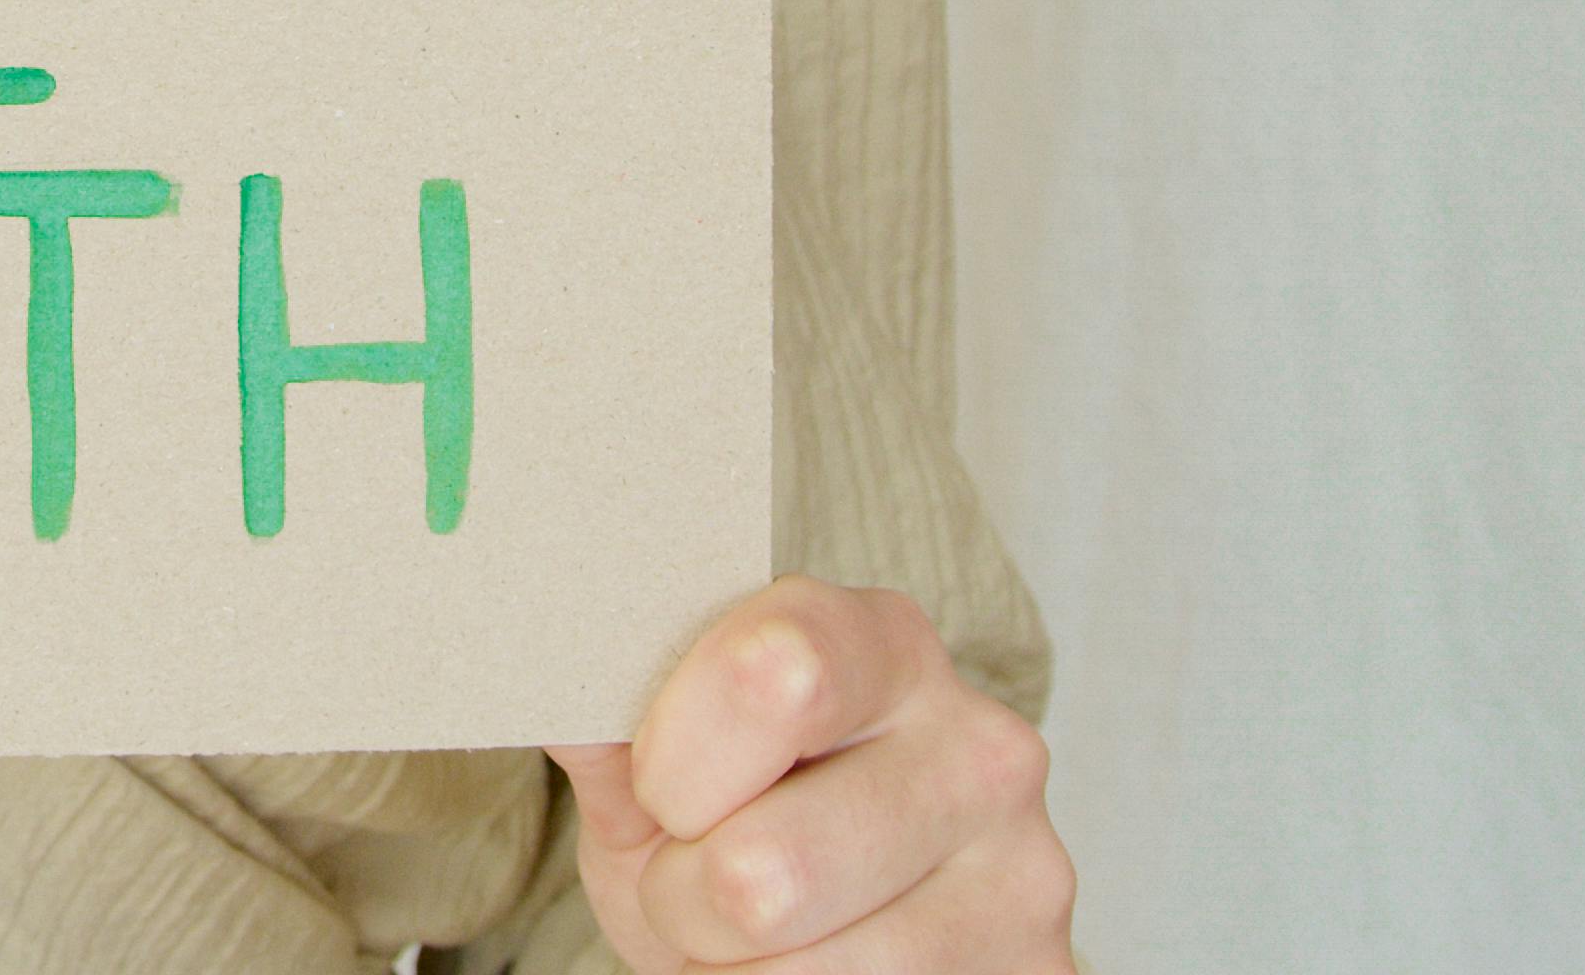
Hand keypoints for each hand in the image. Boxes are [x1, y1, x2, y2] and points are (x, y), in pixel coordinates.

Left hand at [550, 577, 1072, 969]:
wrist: (839, 926)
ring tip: (756, 937)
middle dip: (689, 904)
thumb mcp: (659, 763)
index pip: (773, 675)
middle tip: (701, 884)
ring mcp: (1023, 871)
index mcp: (875, 642)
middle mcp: (979, 744)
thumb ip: (609, 713)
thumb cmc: (737, 819)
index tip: (663, 786)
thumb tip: (546, 655)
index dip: (677, 763)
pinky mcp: (1038, 971)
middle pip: (765, 872)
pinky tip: (815, 968)